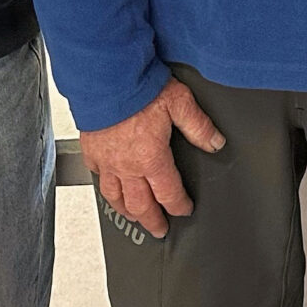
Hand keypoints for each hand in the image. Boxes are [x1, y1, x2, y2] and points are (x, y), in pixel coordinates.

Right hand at [79, 78, 225, 238]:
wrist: (106, 77)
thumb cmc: (140, 88)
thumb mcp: (180, 102)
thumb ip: (199, 126)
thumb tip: (215, 143)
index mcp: (151, 158)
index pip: (169, 194)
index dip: (179, 206)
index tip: (184, 210)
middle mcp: (127, 166)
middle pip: (141, 205)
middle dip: (152, 220)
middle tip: (159, 229)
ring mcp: (106, 162)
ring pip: (116, 197)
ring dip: (127, 211)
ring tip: (133, 216)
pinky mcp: (91, 151)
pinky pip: (97, 177)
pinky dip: (105, 187)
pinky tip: (109, 187)